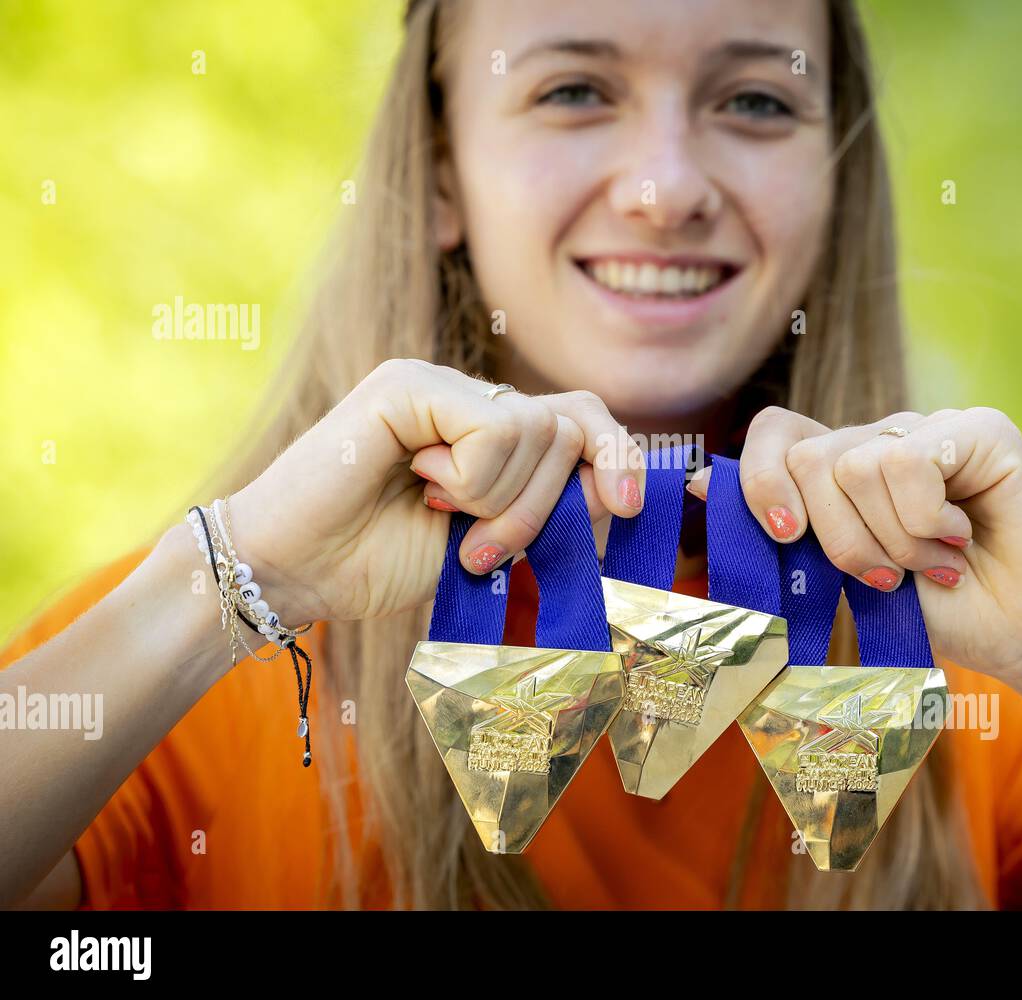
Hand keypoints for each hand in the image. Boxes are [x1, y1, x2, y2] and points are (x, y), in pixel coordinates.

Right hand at [224, 359, 644, 624]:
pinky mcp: (406, 386)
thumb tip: (622, 489)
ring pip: (538, 431)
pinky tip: (420, 486)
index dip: (616, 454)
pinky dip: (472, 480)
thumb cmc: (379, 559)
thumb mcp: (488, 539)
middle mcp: (466, 394)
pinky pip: (493, 429)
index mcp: (487, 426)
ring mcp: (435, 382)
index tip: (630, 505)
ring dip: (503, 505)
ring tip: (445, 520)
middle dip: (542, 508)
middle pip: (568, 427)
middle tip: (482, 547)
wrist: (291, 571)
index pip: (580, 416)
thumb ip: (549, 507)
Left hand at [689, 405, 1021, 753]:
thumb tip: (695, 481)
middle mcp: (883, 440)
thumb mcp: (850, 574)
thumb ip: (788, 527)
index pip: (776, 435)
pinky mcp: (979, 429)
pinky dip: (925, 520)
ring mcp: (930, 429)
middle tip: (889, 574)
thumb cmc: (946, 612)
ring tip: (936, 561)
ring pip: (852, 465)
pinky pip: (906, 462)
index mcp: (847, 473)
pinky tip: (963, 539)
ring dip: (891, 539)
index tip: (782, 533)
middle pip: (805, 457)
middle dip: (837, 538)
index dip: (759, 480)